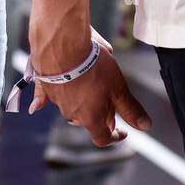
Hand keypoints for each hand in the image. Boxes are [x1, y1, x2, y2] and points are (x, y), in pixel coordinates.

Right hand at [28, 28, 151, 147]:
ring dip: (82, 102)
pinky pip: (47, 98)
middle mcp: (72, 114)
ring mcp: (57, 102)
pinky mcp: (45, 88)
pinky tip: (39, 105)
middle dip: (100, 114)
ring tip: (91, 84)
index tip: (122, 132)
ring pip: (72, 107)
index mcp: (90, 118)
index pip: (102, 138)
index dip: (114, 137)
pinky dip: (47, 101)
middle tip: (110, 102)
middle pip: (88, 120)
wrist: (61, 47)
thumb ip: (130, 109)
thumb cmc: (92, 67)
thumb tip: (145, 126)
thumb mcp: (118, 88)